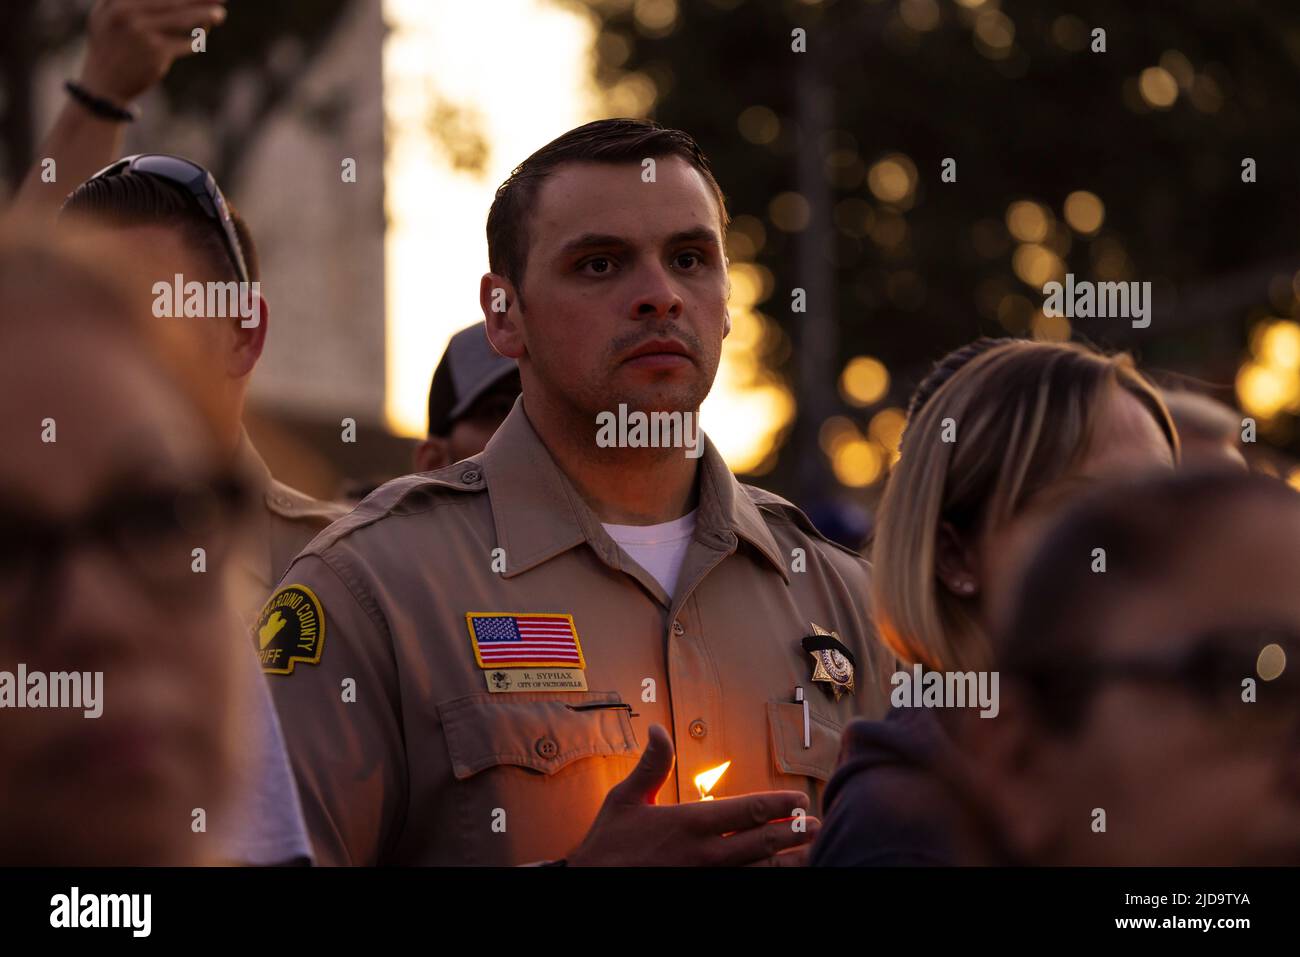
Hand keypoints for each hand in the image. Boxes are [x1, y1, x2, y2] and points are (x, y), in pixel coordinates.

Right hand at [78, 0, 227, 103]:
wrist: (103, 84)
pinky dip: (195, 40)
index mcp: (118, 1)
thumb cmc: (108, 46)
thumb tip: (169, 0)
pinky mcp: (157, 53)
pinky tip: (203, 36)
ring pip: (183, 20)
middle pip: (173, 1)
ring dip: (205, 16)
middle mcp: (128, 13)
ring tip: (220, 14)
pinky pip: (185, 43)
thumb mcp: (105, 15)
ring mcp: (143, 32)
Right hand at [567, 724, 819, 865]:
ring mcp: (705, 880)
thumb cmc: (608, 845)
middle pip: (762, 843)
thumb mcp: (625, 799)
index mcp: (689, 823)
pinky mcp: (700, 893)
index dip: (779, 805)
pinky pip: (742, 888)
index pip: (746, 811)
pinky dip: (764, 879)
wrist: (590, 885)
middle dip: (795, 833)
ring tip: (813, 853)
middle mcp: (704, 854)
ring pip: (759, 871)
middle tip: (819, 825)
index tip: (800, 800)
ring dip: (788, 861)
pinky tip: (779, 875)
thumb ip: (650, 765)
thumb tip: (656, 728)